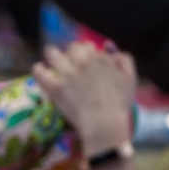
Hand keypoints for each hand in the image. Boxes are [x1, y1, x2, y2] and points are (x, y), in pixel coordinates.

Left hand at [33, 41, 135, 155]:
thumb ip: (124, 60)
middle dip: (69, 53)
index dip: (84, 52)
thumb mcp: (130, 79)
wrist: (105, 124)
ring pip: (53, 54)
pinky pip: (40, 72)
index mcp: (100, 59)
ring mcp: (68, 74)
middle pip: (71, 48)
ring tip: (50, 58)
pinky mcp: (55, 88)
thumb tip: (108, 45)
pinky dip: (38, 69)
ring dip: (51, 54)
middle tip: (67, 60)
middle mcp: (83, 62)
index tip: (82, 58)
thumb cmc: (119, 105)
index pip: (87, 46)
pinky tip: (38, 69)